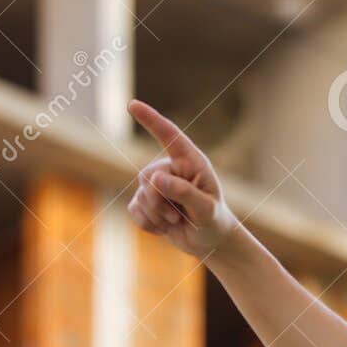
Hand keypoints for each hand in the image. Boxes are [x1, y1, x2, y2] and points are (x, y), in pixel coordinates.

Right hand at [126, 99, 240, 257]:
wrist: (209, 242)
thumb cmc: (214, 221)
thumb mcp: (206, 210)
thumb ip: (184, 192)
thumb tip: (155, 178)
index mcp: (190, 162)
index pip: (169, 136)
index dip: (150, 119)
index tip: (132, 105)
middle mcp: (171, 168)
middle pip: (148, 177)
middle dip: (159, 202)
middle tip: (177, 217)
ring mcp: (156, 185)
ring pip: (140, 197)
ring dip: (157, 216)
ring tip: (176, 221)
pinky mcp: (146, 201)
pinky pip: (134, 211)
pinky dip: (149, 225)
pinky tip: (165, 228)